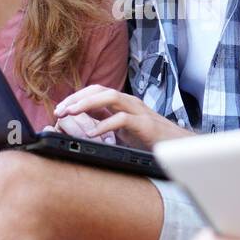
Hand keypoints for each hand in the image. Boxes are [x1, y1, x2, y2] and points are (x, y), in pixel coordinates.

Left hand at [53, 84, 190, 148]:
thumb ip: (107, 124)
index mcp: (124, 104)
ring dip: (88, 103)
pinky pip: (123, 119)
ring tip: (71, 113)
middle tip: (59, 109)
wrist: (180, 149)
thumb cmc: (152, 141)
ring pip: (111, 97)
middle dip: (77, 97)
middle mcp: (131, 103)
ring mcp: (139, 112)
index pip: (97, 91)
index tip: (59, 108)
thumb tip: (82, 125)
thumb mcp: (124, 131)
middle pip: (100, 89)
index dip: (77, 96)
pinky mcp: (146, 126)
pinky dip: (106, 125)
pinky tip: (93, 134)